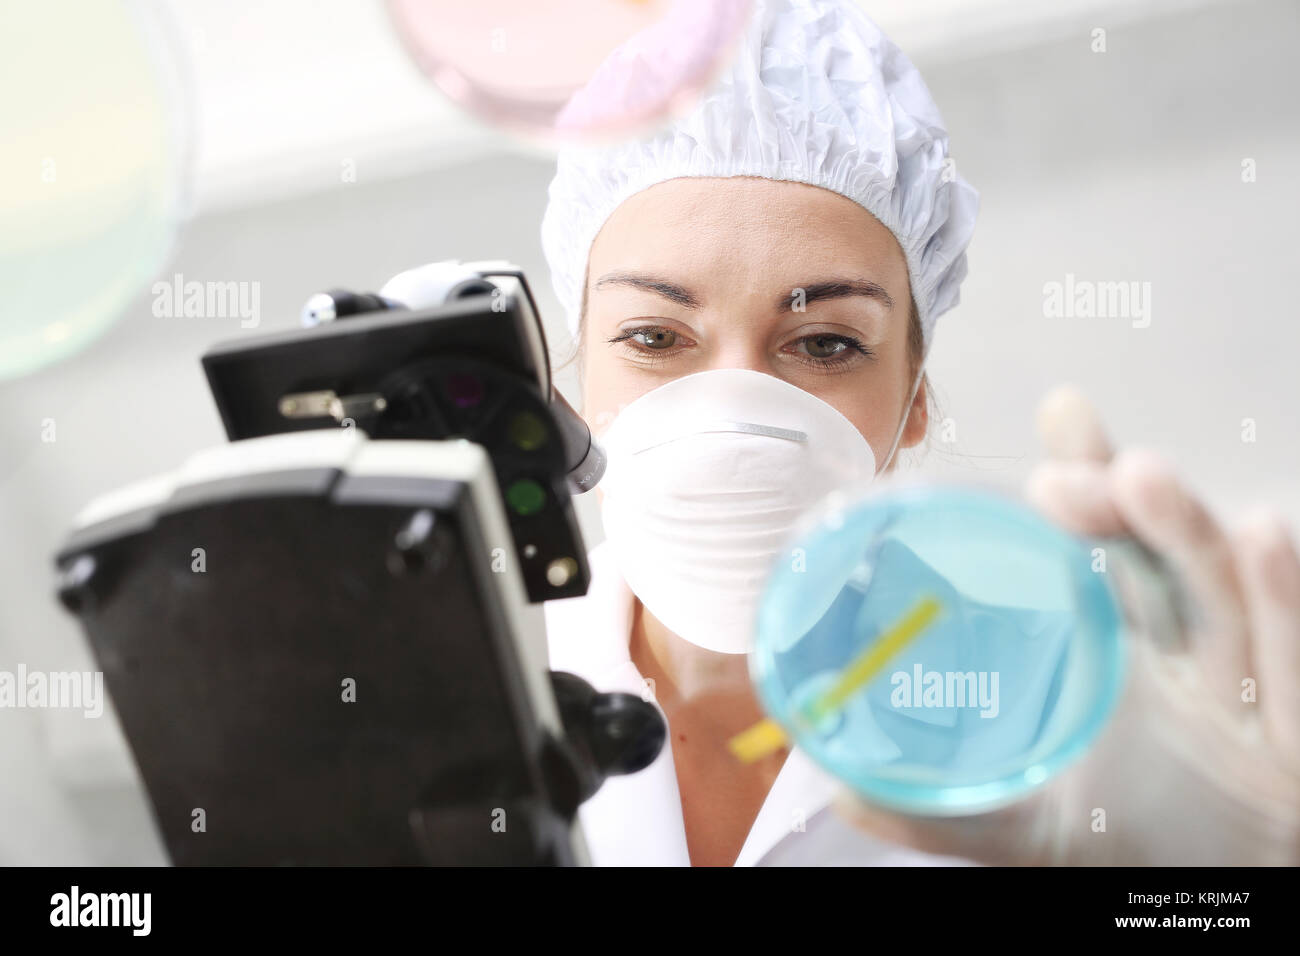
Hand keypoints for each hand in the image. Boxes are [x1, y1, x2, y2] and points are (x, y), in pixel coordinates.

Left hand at [832, 385, 1299, 863]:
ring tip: (1139, 479)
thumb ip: (943, 807)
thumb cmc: (1131, 837)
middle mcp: (1182, 646)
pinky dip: (1281, 597)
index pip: (1104, 546)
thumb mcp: (1027, 822)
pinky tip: (1263, 534)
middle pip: (1158, 551)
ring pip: (1216, 590)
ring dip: (1182, 529)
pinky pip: (1291, 658)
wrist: (1227, 892)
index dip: (1087, 476)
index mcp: (1118, 646)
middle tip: (1064, 476)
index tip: (1065, 411)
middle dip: (1118, 500)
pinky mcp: (1293, 727)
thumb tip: (844, 790)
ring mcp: (1241, 679)